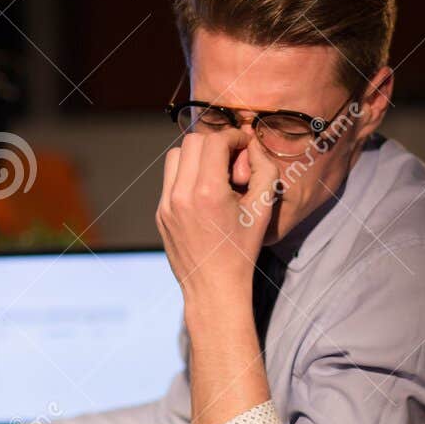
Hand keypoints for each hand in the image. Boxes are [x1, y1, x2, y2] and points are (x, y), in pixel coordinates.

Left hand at [156, 128, 280, 304]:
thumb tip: (252, 144)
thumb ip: (264, 169)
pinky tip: (204, 193)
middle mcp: (181, 195)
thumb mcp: (263, 208)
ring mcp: (165, 205)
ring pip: (175, 156)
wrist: (214, 286)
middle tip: (231, 160)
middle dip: (214, 144)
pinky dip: (186, 176)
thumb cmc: (242, 249)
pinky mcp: (160, 214)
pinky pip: (170, 179)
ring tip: (215, 174)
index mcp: (207, 192)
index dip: (233, 137)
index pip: (214, 140)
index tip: (244, 146)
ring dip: (196, 156)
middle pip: (191, 142)